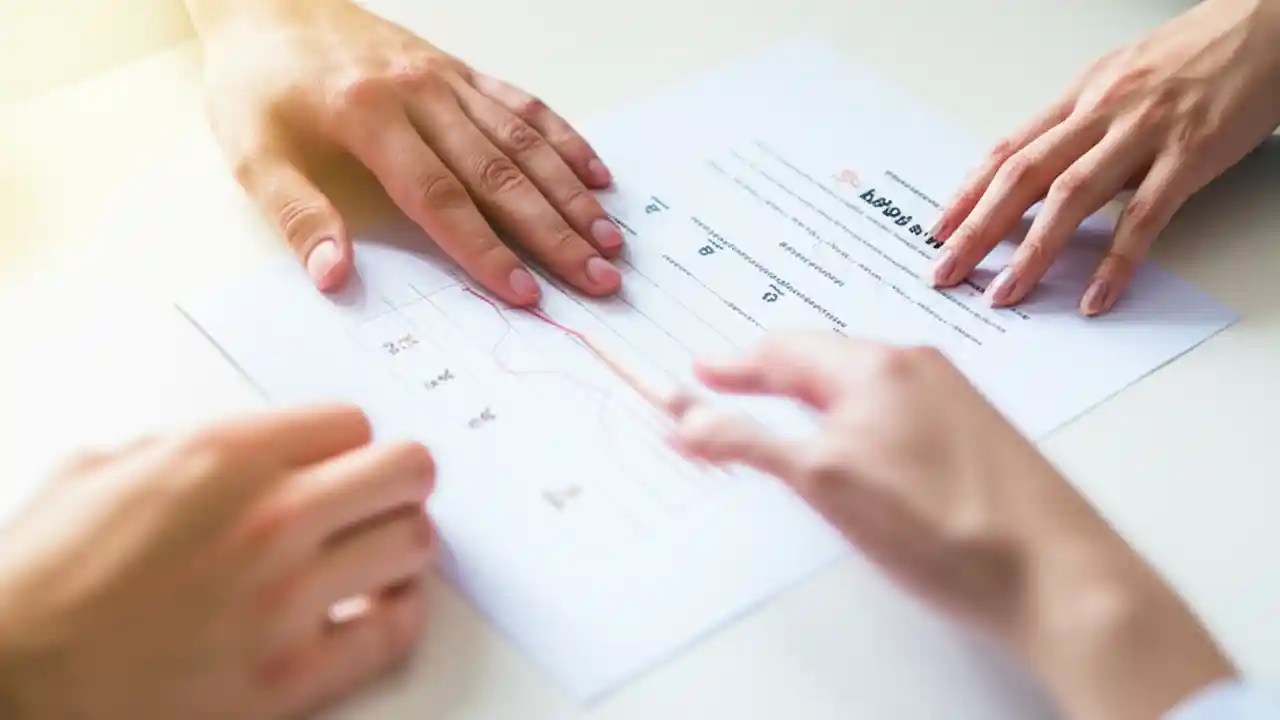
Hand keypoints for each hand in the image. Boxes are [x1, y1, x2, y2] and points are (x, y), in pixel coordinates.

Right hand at [0, 406, 436, 718]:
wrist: (8, 682)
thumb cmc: (39, 582)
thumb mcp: (100, 471)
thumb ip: (188, 449)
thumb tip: (245, 452)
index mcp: (221, 459)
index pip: (352, 422)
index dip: (348, 444)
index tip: (340, 462)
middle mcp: (267, 520)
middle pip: (407, 469)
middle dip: (399, 481)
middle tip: (381, 498)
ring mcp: (285, 602)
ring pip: (414, 543)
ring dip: (402, 545)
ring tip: (377, 554)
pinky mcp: (289, 679)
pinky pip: (394, 633)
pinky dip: (399, 616)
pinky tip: (377, 609)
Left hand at [188, 0, 623, 304]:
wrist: (270, 2)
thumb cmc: (258, 83)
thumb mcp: (252, 152)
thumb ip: (297, 215)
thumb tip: (334, 276)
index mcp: (369, 117)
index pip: (440, 198)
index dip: (485, 249)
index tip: (526, 291)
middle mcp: (420, 95)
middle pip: (499, 175)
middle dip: (554, 233)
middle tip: (599, 278)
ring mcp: (447, 80)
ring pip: (523, 142)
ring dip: (571, 194)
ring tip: (609, 240)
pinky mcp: (459, 70)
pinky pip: (522, 105)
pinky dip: (564, 140)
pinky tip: (596, 175)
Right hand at [670, 333, 1233, 718]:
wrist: (1055, 572)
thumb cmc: (948, 525)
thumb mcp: (828, 482)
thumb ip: (752, 444)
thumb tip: (690, 423)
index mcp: (876, 364)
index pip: (784, 350)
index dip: (734, 366)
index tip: (702, 373)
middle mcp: (916, 366)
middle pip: (822, 361)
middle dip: (770, 376)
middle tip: (731, 388)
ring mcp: (950, 397)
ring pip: (861, 384)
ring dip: (812, 396)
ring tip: (782, 413)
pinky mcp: (972, 433)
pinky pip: (895, 407)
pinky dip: (853, 417)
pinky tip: (854, 445)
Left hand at [930, 0, 1279, 314]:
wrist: (1268, 24)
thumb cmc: (1196, 54)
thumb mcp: (1122, 79)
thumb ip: (1082, 126)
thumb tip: (1043, 177)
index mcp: (1080, 94)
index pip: (1008, 150)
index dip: (968, 193)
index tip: (939, 231)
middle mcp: (1101, 110)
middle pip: (1023, 175)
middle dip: (978, 229)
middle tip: (946, 272)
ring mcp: (1143, 132)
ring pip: (1070, 196)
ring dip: (1032, 250)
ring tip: (1006, 293)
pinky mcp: (1190, 154)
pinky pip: (1144, 217)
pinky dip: (1115, 262)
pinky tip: (1095, 296)